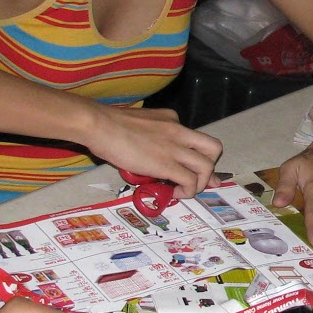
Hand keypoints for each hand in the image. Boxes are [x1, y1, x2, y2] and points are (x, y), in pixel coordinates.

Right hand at [87, 104, 221, 197]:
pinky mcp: (166, 164)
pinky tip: (175, 193)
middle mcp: (179, 131)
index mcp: (171, 119)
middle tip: (199, 179)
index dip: (196, 155)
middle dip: (210, 166)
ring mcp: (174, 147)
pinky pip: (190, 181)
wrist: (99, 124)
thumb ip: (149, 135)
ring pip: (206, 167)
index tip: (192, 167)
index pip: (194, 137)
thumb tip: (146, 151)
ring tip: (184, 190)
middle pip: (213, 148)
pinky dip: (188, 191)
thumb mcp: (138, 123)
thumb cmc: (108, 124)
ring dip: (200, 183)